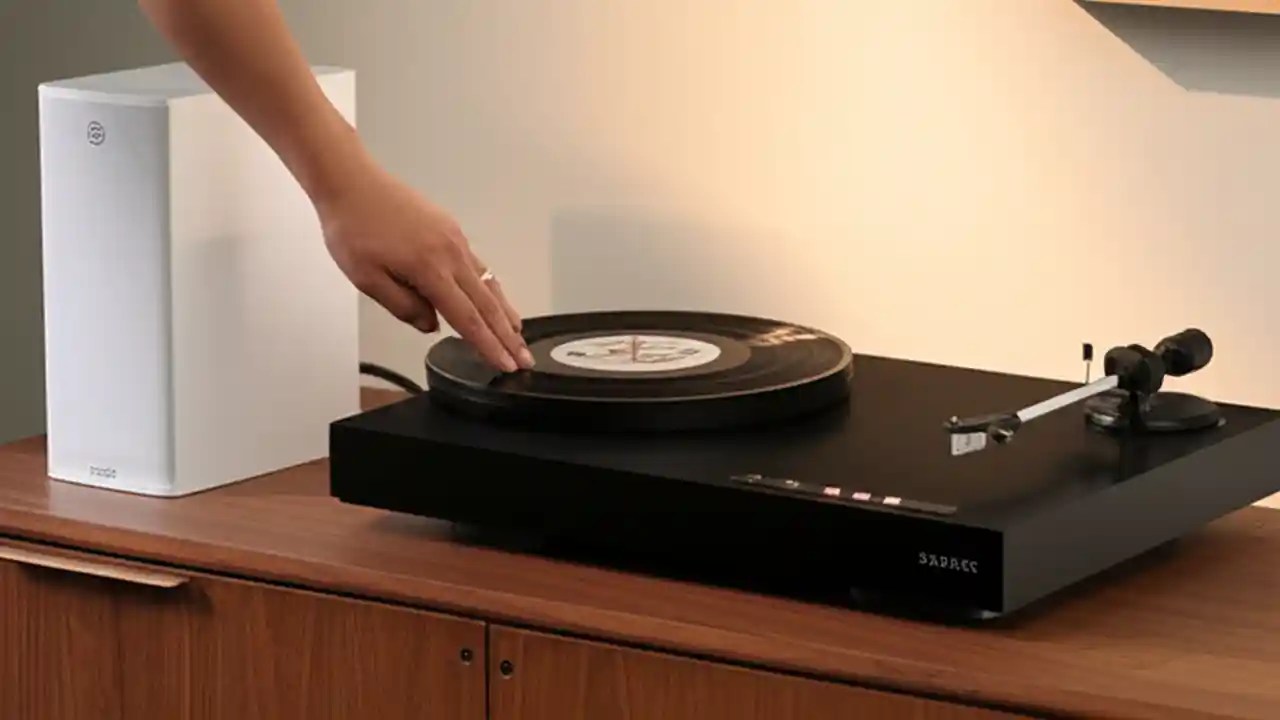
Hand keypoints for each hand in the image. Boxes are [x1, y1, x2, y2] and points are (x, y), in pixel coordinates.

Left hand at [316, 159, 532, 372]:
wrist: (351, 181)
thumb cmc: (351, 229)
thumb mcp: (366, 278)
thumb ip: (403, 306)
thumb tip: (432, 325)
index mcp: (430, 270)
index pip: (466, 318)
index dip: (488, 345)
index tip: (506, 365)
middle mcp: (451, 254)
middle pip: (486, 304)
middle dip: (507, 336)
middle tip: (524, 359)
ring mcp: (455, 240)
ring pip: (488, 284)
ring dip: (505, 312)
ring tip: (518, 334)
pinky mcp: (451, 230)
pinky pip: (479, 266)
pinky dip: (492, 288)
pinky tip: (495, 298)